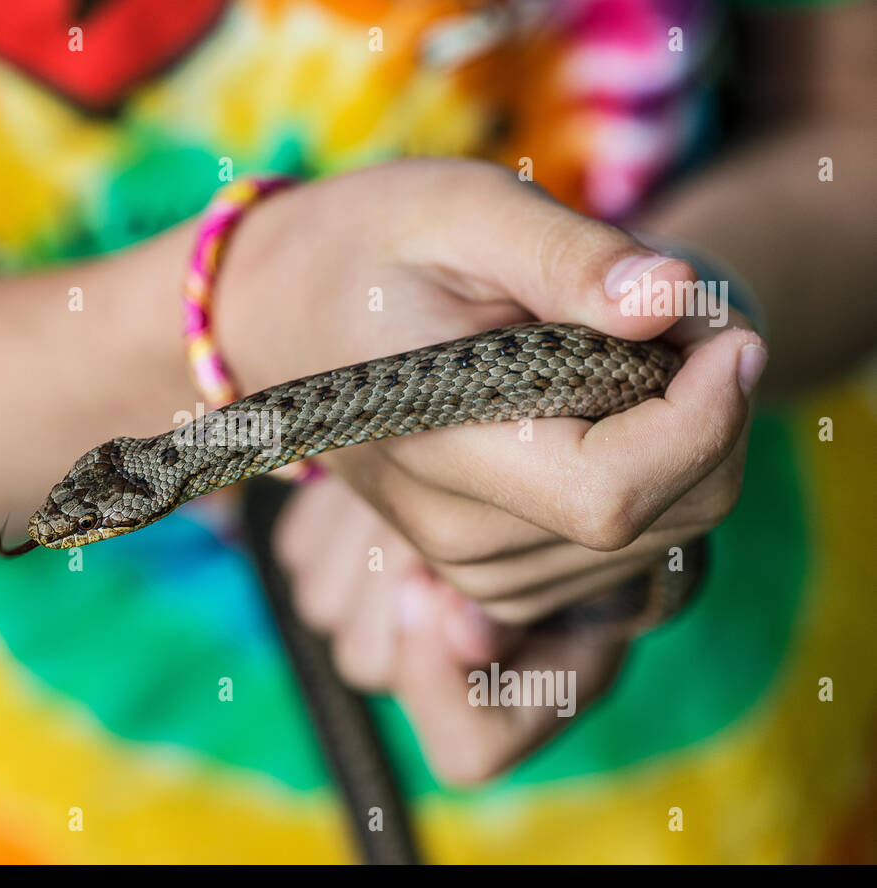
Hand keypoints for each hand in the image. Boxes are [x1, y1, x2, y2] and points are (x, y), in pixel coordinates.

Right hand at [217, 160, 766, 783]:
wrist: (280, 312)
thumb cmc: (369, 247)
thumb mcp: (461, 210)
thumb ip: (565, 254)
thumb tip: (671, 298)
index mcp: (439, 438)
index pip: (610, 492)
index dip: (700, 420)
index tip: (720, 334)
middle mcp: (449, 526)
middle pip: (648, 521)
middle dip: (708, 422)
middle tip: (677, 324)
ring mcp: (463, 558)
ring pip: (646, 545)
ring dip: (685, 453)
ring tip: (626, 357)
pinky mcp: (481, 565)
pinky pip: (610, 558)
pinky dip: (651, 491)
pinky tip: (611, 417)